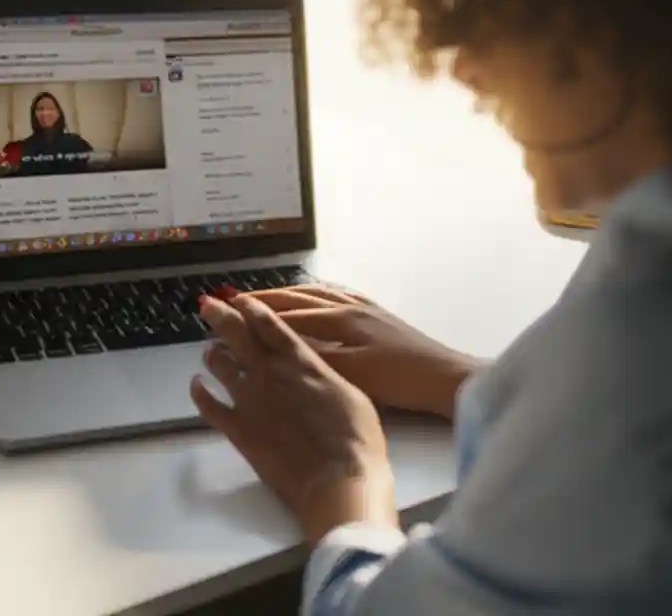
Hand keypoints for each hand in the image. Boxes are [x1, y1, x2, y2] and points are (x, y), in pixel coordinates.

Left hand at [192, 292, 399, 543]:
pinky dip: (199, 392)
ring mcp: (249, 399)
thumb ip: (323, 374)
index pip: (268, 323)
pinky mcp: (237, 428)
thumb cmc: (357, 437)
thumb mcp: (350, 392)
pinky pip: (207, 404)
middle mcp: (269, 372)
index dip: (250, 307)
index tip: (238, 297)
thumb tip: (312, 368)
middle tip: (208, 305)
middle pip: (236, 334)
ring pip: (219, 365)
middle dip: (219, 315)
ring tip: (210, 351)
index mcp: (300, 359)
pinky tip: (197, 385)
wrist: (339, 479)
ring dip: (213, 354)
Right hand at [248, 286, 487, 418]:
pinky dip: (316, 293)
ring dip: (289, 292)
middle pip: (300, 297)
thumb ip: (316, 356)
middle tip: (235, 297)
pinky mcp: (377, 314)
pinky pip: (337, 295)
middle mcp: (349, 307)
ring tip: (266, 293)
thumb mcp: (353, 373)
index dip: (257, 312)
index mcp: (341, 320)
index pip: (290, 314)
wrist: (443, 377)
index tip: (229, 309)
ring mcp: (364, 308)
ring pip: (317, 293)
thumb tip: (280, 345)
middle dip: (266, 297)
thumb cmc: (399, 381)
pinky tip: (313, 296)